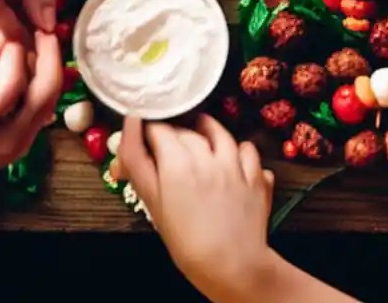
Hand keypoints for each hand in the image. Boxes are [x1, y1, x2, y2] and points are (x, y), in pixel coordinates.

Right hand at [0, 33, 60, 196]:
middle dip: (50, 58)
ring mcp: (19, 146)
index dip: (16, 52)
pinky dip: (38, 90)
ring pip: (47, 104)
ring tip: (40, 47)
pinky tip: (29, 71)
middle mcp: (12, 138)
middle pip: (46, 93)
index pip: (15, 80)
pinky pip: (38, 113)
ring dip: (48, 74)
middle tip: (44, 32)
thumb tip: (1, 38)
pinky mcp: (19, 148)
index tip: (9, 32)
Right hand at [119, 115, 275, 301]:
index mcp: (177, 161)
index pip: (157, 127)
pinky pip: (248, 150)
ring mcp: (235, 164)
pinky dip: (239, 151)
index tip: (145, 144)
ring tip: (198, 143)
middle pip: (185, 130)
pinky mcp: (256, 176)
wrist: (231, 265)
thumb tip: (131, 123)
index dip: (147, 133)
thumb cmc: (185, 241)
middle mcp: (208, 156)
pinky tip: (231, 160)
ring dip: (206, 133)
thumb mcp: (151, 202)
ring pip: (218, 132)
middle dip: (174, 136)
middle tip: (166, 154)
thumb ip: (136, 159)